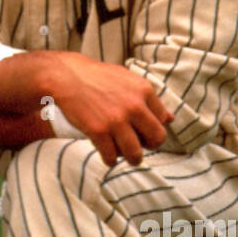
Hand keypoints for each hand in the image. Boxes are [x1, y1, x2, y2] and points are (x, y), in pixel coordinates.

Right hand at [44, 54, 171, 165]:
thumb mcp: (128, 79)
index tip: (145, 131)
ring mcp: (116, 120)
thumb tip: (170, 119)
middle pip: (156, 138)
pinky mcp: (98, 131)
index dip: (155, 128)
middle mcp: (134, 106)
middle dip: (150, 147)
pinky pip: (111, 156)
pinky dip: (110, 160)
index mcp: (144, 91)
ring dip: (133, 159)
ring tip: (127, 158)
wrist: (66, 75)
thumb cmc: (97, 77)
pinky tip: (108, 157)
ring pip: (135, 153)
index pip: (163, 120)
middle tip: (140, 147)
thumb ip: (149, 98)